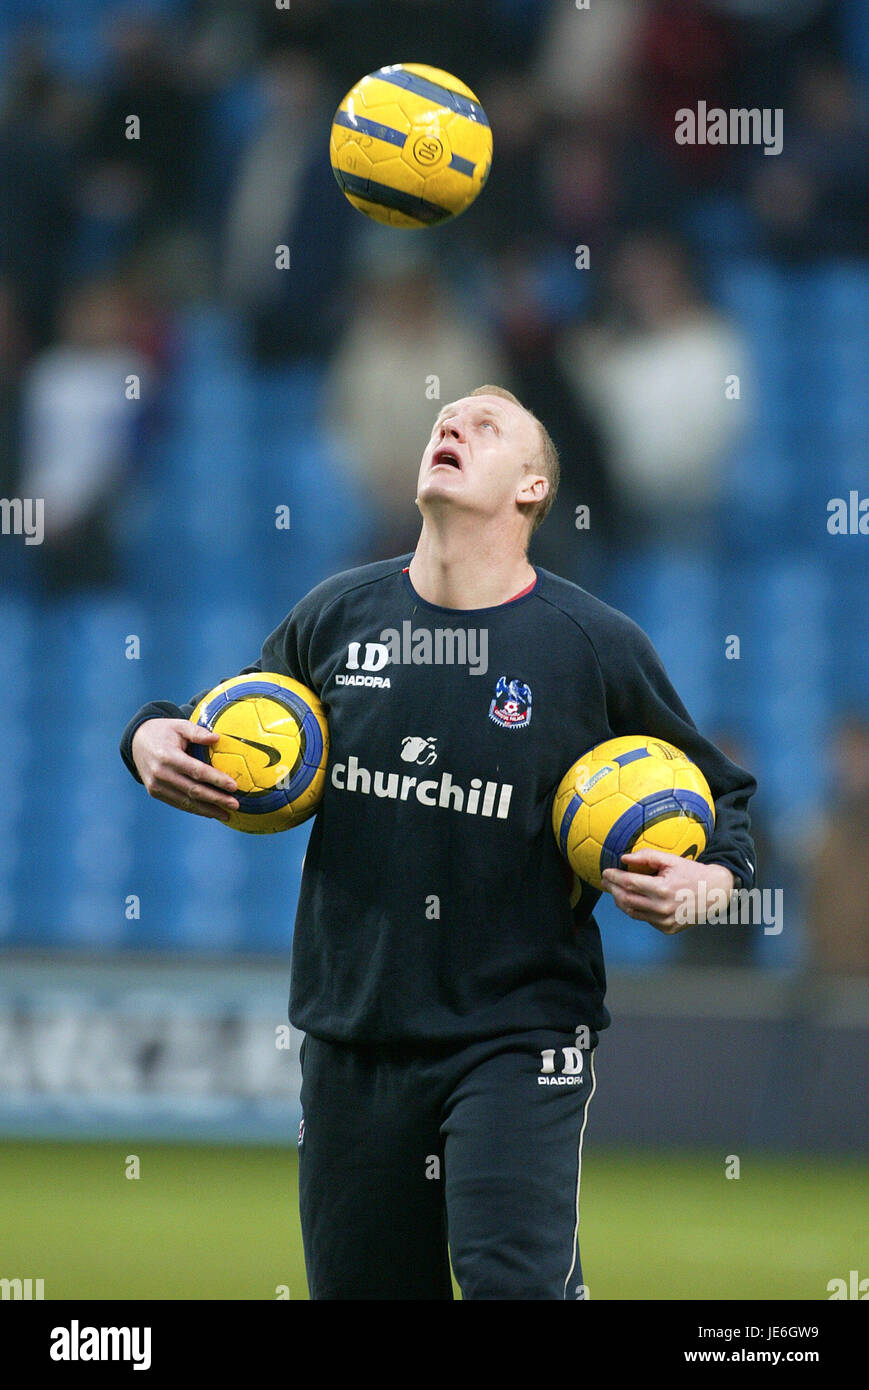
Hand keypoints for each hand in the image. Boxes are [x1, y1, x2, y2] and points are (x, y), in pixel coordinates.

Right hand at [131, 719, 238, 821]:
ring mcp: (156, 786)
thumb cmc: (164, 731)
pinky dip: (196, 809)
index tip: (234, 786)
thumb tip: (217, 738)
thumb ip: (198, 732)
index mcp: (168, 756)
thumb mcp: (179, 725)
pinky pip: (178, 803)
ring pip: (186, 802)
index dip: (216, 780)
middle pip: (194, 790)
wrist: (137, 742)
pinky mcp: (155, 792)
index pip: (197, 771)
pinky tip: (211, 812)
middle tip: (235, 804)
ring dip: (208, 810)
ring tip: (227, 814)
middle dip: (216, 799)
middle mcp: (161, 774)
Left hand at [601, 850, 733, 934]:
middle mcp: (662, 908)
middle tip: (607, 880)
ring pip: (631, 912)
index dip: (614, 877)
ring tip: (615, 890)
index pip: (629, 883)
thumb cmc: (692, 873)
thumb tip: (624, 858)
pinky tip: (635, 899)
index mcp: (662, 889)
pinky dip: (636, 909)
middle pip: (626, 899)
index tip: (606, 872)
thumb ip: (647, 857)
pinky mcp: (667, 929)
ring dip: (620, 900)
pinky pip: (644, 919)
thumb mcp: (671, 860)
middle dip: (612, 888)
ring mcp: (665, 921)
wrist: (715, 893)